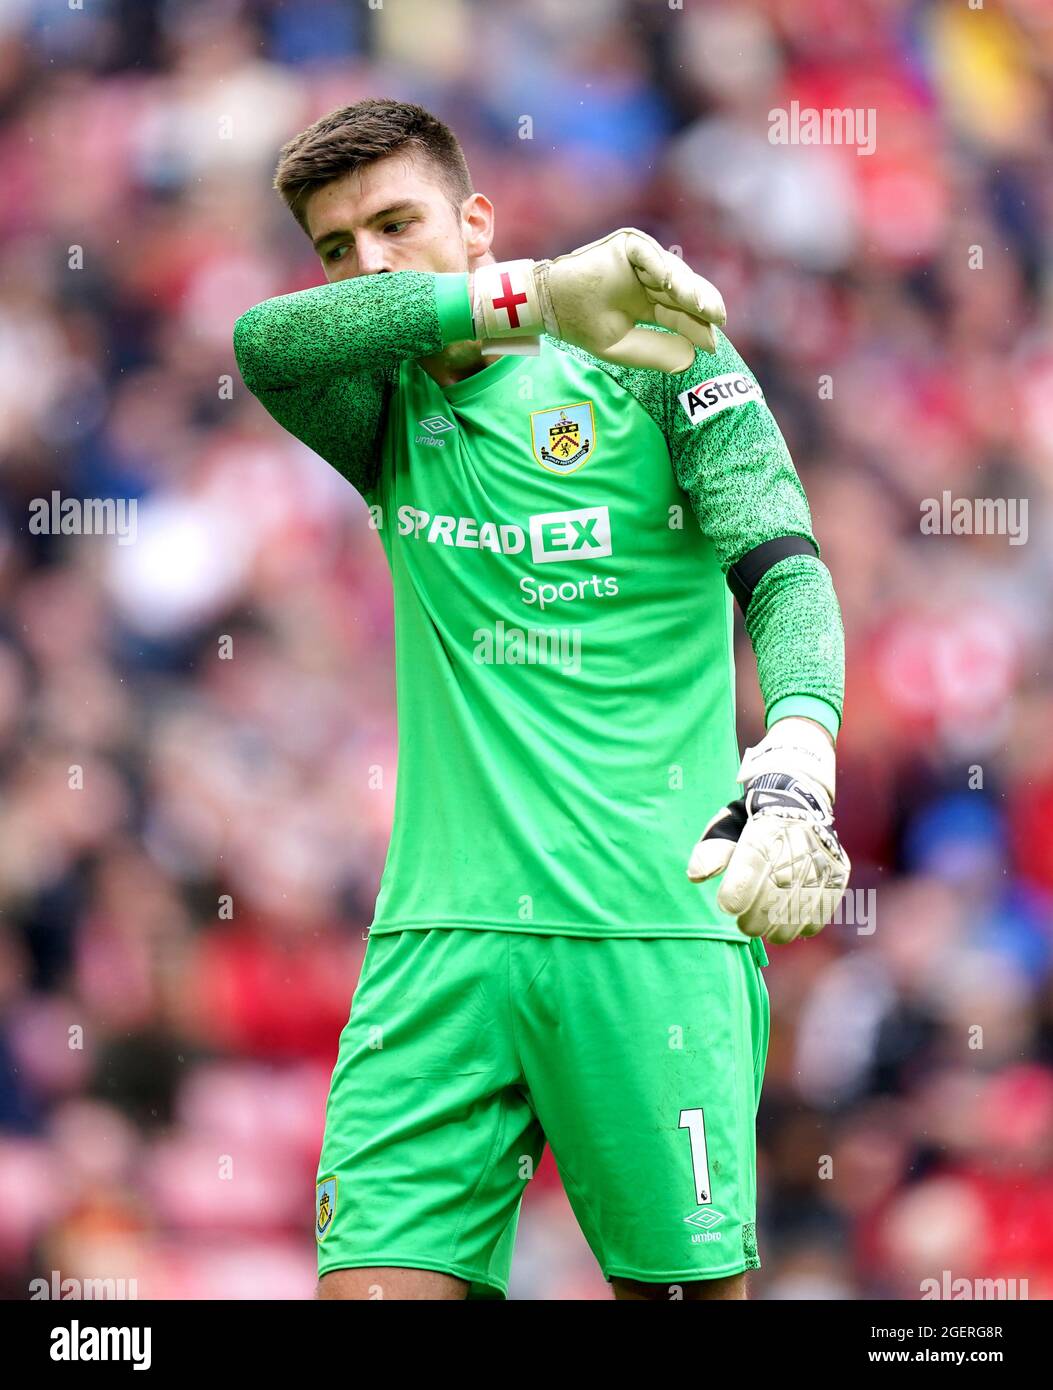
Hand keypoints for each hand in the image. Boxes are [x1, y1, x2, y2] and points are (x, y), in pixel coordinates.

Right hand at [472, 229, 725, 372]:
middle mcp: (651, 281)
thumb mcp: (623, 346)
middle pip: (684, 292)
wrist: (551, 306)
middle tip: (717, 319)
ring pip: (673, 273)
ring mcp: (642, 261)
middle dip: (701, 305)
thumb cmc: (582, 326)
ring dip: (687, 288)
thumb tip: (692, 357)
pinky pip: (650, 255)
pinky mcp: (629, 246)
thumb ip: (655, 352)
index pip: (681, 314)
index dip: (698, 326)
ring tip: (699, 306)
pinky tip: (672, 286)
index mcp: (650, 303)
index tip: (713, 343)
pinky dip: (662, 269)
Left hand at [687, 718, 850, 943]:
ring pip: (798, 910)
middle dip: (755, 919)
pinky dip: (803, 925)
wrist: (797, 802)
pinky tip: (789, 924)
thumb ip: (711, 851)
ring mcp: (820, 861)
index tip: (727, 906)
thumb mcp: (727, 826)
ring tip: (765, 928)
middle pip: (774, 896)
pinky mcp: (837, 875)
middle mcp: (796, 844)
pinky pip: (821, 913)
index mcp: (764, 829)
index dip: (736, 894)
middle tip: (745, 925)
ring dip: (777, 929)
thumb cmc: (752, 822)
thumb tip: (695, 876)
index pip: (749, 869)